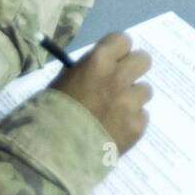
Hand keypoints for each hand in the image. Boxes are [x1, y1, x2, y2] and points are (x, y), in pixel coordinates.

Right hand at [52, 32, 150, 156]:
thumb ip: (85, 71)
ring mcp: (130, 103)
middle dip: (133, 69)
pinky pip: (142, 116)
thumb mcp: (63, 81)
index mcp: (98, 61)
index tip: (113, 60)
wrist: (53, 153)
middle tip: (120, 82)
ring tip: (115, 112)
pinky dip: (131, 121)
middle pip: (144, 60)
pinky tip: (115, 130)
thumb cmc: (49, 113)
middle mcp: (119, 78)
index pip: (123, 40)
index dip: (118, 51)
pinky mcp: (137, 127)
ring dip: (133, 98)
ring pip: (145, 90)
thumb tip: (98, 70)